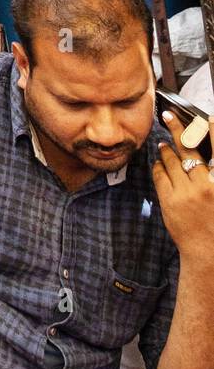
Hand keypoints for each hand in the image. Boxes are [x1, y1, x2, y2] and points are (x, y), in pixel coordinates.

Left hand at [152, 111, 213, 259]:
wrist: (208, 252)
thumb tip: (206, 156)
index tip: (207, 118)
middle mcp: (206, 186)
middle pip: (188, 150)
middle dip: (178, 130)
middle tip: (168, 117)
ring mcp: (186, 193)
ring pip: (171, 161)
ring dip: (166, 149)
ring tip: (164, 144)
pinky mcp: (169, 201)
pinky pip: (160, 175)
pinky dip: (159, 166)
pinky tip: (160, 162)